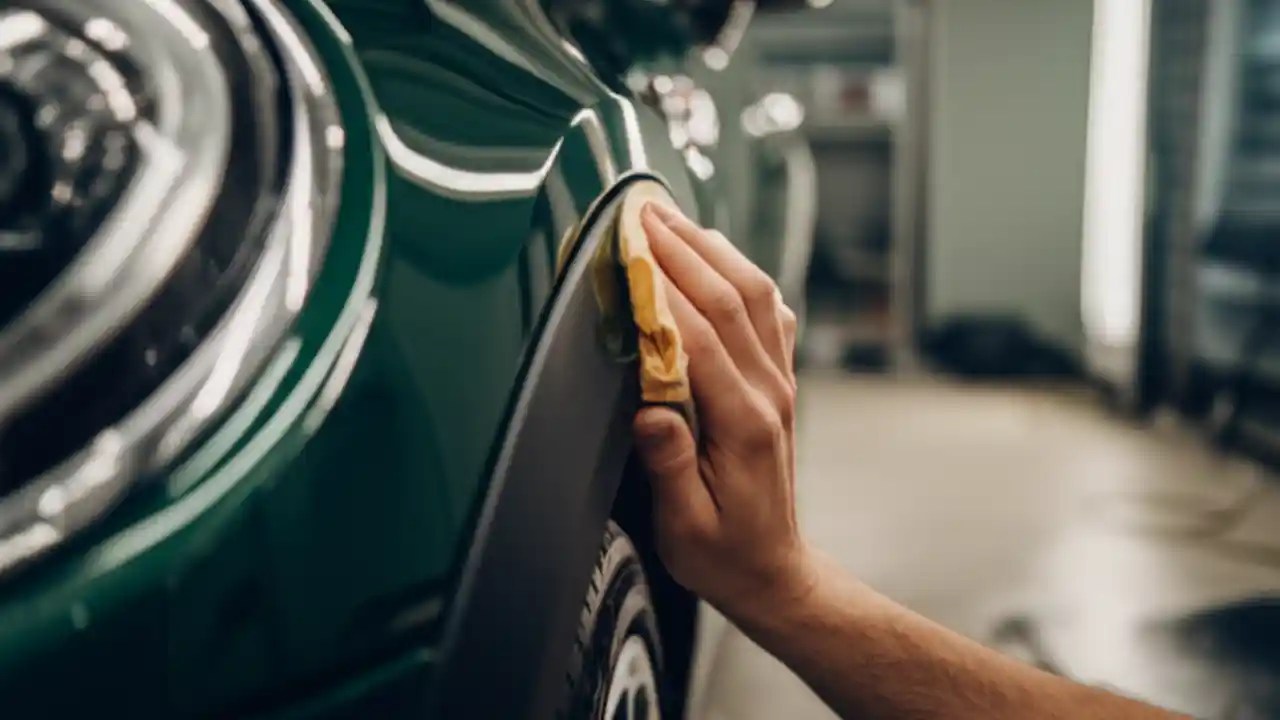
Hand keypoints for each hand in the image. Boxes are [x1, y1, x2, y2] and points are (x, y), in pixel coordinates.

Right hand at [633, 202, 815, 627]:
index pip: (702, 338)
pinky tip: (720, 257)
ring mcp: (779, 384)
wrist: (773, 569)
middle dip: (685, 248)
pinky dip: (743, 274)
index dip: (665, 288)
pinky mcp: (779, 383)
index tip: (633, 247)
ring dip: (715, 250)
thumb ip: (670, 467)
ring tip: (674, 218)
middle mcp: (768, 394)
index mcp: (743, 424)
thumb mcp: (686, 527)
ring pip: (756, 296)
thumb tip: (652, 413)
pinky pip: (769, 314)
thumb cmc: (724, 553)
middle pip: (731, 299)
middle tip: (644, 211)